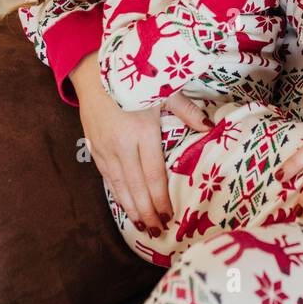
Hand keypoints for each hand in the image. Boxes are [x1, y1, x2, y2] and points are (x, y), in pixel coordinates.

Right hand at [69, 53, 209, 231]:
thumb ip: (186, 111)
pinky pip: (107, 177)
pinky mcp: (94, 148)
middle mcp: (122, 145)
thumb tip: (209, 127)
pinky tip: (125, 206)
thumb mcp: (163, 90)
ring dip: (131, 208)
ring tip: (143, 227)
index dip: (161, 198)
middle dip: (147, 212)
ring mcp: (105, 148)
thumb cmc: (134, 78)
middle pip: (136, 186)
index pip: (153, 174)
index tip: (169, 216)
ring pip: (119, 186)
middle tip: (158, 232)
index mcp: (142, 131)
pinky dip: (116, 194)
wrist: (93, 71)